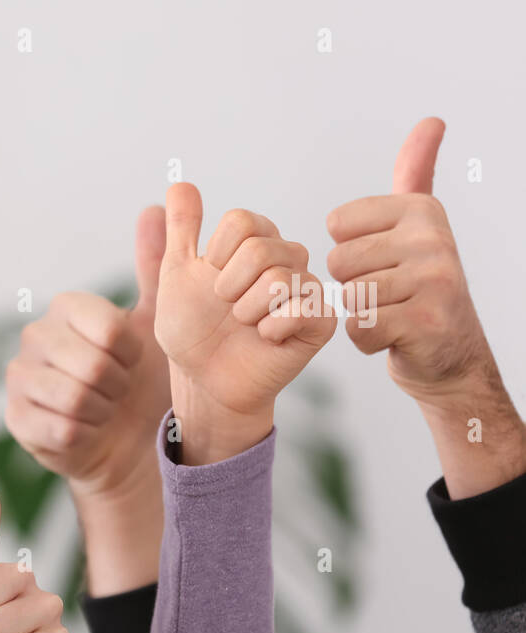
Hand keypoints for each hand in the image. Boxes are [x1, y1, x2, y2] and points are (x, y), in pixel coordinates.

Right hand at [5, 206, 169, 495]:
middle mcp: (34, 337)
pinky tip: (87, 430)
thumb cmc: (141, 379)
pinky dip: (85, 434)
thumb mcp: (155, 323)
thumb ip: (156, 266)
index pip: (110, 328)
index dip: (131, 353)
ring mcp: (19, 378)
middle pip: (92, 366)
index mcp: (65, 308)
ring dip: (102, 411)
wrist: (128, 442)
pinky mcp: (15, 419)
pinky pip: (61, 428)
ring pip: (75, 398)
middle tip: (118, 390)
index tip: (133, 360)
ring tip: (103, 409)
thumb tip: (156, 205)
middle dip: (118, 386)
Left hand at [156, 183, 335, 463]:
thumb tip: (181, 182)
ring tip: (243, 325)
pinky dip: (271, 328)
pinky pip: (302, 309)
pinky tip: (265, 339)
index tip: (209, 279)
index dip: (215, 256)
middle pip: (261, 247)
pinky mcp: (321, 321)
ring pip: (280, 278)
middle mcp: (286, 258)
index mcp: (255, 241)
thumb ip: (181, 229)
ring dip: (246, 310)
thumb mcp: (176, 274)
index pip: (241, 221)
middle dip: (228, 285)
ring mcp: (307, 288)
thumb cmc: (191, 330)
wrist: (203, 380)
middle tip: (226, 308)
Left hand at [326, 117, 525, 496]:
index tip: (383, 263)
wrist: (450, 356)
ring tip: (393, 314)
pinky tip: (394, 336)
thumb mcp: (418, 225)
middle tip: (389, 295)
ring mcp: (433, 281)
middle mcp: (433, 240)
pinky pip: (360, 327)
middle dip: (353, 286)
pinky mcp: (425, 321)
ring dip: (361, 314)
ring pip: (349, 296)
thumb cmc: (420, 290)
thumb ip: (416, 174)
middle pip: (339, 262)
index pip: (337, 226)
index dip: (349, 253)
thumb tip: (432, 120)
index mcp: (421, 211)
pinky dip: (367, 340)